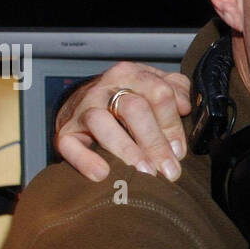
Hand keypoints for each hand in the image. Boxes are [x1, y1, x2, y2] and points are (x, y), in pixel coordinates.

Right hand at [54, 62, 191, 181]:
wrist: (81, 103)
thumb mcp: (153, 86)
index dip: (172, 124)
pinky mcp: (65, 131)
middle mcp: (106, 88)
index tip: (179, 152)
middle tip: (169, 170)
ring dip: (127, 150)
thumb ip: (175, 90)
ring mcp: (83, 109)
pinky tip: (103, 174)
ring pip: (103, 123)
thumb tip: (184, 107)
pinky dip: (85, 160)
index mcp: (131, 74)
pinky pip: (70, 145)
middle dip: (155, 142)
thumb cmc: (125, 98)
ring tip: (145, 173)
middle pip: (135, 109)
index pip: (159, 94)